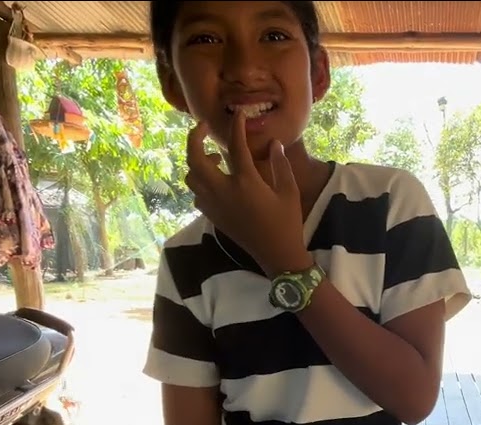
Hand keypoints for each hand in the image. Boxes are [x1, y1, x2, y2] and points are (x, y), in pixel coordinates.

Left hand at [184, 111, 307, 274]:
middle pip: (195, 159)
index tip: (238, 114)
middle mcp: (224, 191)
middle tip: (203, 128)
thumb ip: (280, 165)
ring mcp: (214, 205)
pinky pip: (196, 194)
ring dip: (196, 162)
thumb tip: (274, 144)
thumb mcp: (289, 191)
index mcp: (246, 182)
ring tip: (214, 159)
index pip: (235, 146)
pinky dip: (201, 182)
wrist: (276, 255)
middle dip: (194, 138)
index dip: (236, 126)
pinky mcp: (212, 216)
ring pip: (191, 177)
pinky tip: (216, 182)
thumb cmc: (287, 223)